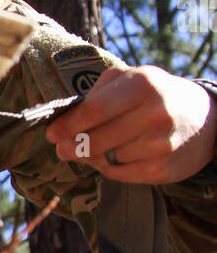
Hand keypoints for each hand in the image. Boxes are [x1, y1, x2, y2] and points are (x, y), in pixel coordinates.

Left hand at [46, 65, 216, 182]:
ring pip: (106, 159)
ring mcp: (161, 145)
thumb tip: (66, 115)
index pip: (95, 110)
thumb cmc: (158, 96)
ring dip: (93, 156)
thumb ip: (99, 91)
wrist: (207, 120)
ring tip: (96, 148)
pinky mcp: (163, 170)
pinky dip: (110, 168)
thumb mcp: (134, 78)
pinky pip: (120, 175)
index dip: (68, 125)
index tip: (51, 133)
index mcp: (143, 85)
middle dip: (72, 146)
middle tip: (62, 148)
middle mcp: (155, 114)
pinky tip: (115, 157)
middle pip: (97, 139)